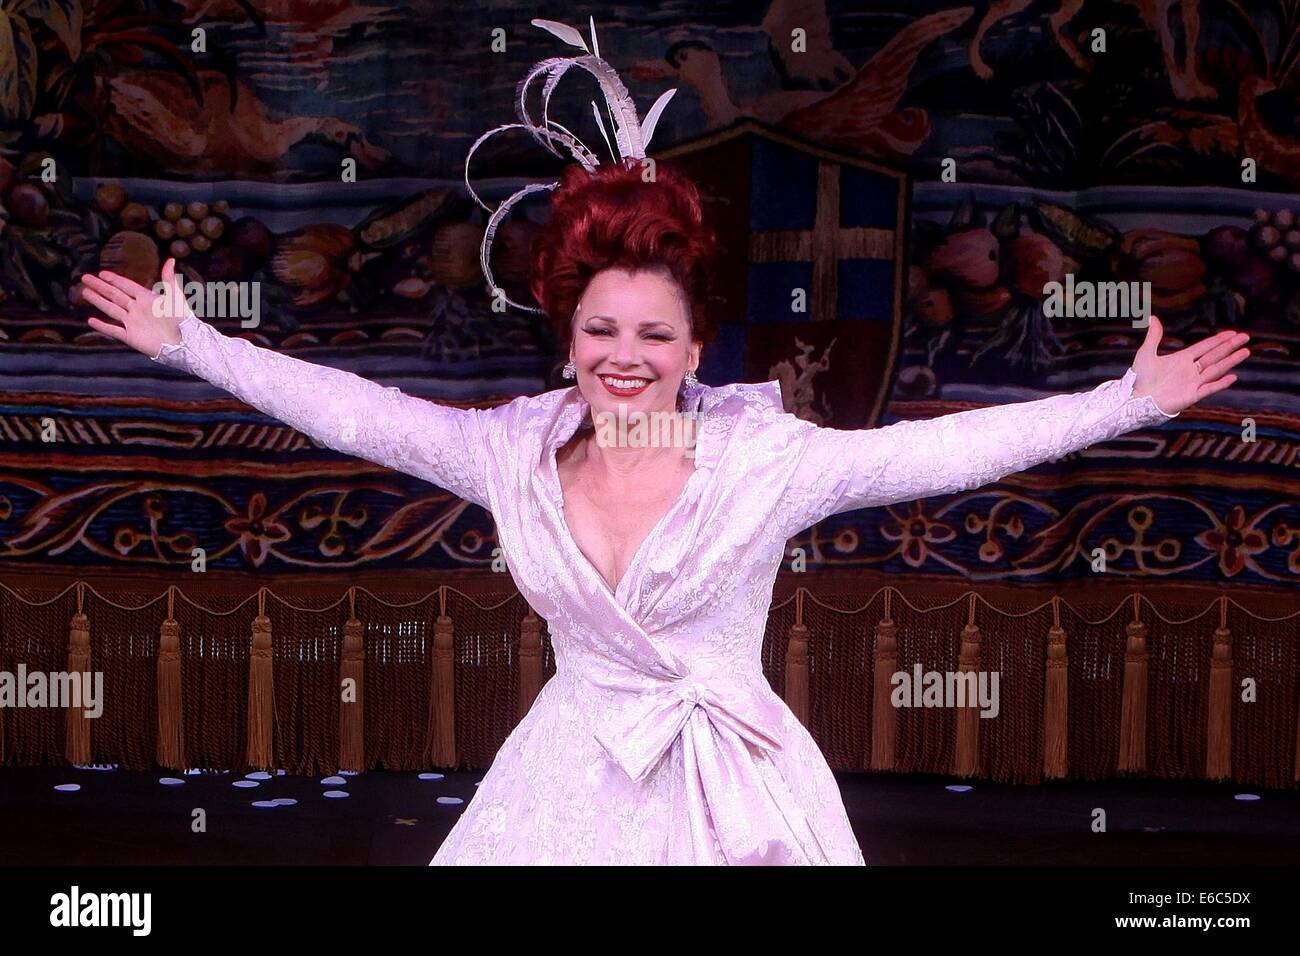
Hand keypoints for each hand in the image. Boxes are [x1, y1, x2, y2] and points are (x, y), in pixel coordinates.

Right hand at [82, 257, 190, 358]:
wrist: (184, 343)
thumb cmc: (183, 320)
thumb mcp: (175, 297)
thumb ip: (169, 279)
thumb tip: (170, 259)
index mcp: (147, 299)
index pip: (126, 286)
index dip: (114, 280)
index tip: (101, 273)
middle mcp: (137, 309)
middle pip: (114, 295)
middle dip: (100, 287)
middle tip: (85, 278)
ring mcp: (132, 323)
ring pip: (110, 309)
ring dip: (98, 301)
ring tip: (84, 292)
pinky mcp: (131, 337)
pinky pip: (113, 331)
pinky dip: (102, 326)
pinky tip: (90, 320)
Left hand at [1130, 315, 1249, 415]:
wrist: (1134, 399)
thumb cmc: (1139, 378)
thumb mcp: (1146, 353)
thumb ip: (1153, 336)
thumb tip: (1152, 317)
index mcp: (1181, 359)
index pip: (1204, 347)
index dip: (1218, 340)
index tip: (1232, 333)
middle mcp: (1190, 370)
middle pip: (1214, 356)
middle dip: (1229, 346)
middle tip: (1245, 336)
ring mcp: (1192, 383)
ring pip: (1216, 369)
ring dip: (1231, 361)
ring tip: (1246, 351)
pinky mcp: (1191, 396)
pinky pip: (1209, 389)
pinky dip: (1220, 383)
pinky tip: (1233, 376)